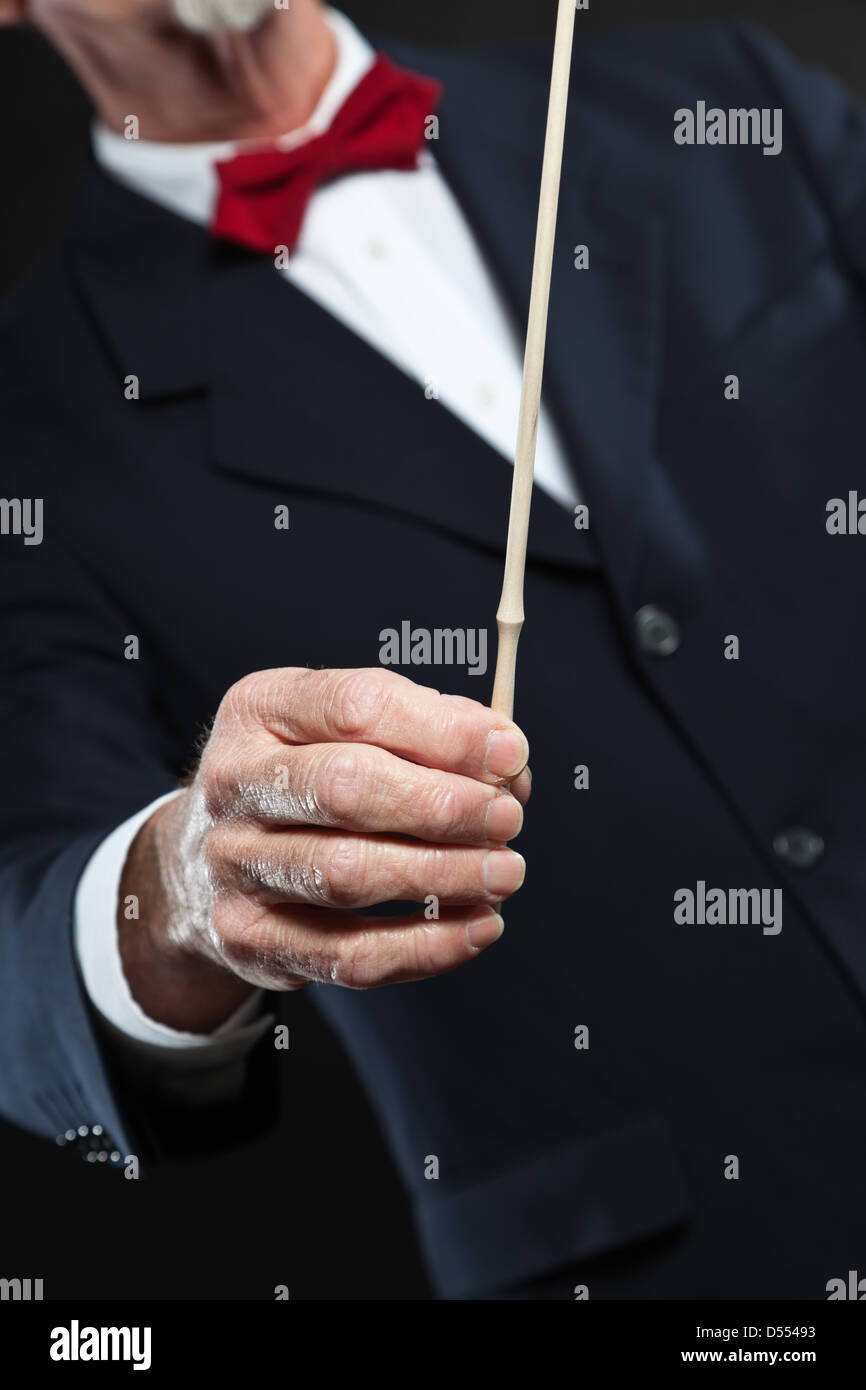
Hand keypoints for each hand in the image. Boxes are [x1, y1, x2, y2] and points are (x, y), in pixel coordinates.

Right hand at [119, 668, 528, 1030]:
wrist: (204, 858)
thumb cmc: (309, 778)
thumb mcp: (348, 730)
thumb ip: (429, 731)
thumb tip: (507, 762)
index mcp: (261, 708)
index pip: (355, 706)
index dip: (443, 731)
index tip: (510, 753)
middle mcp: (235, 782)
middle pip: (345, 788)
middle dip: (442, 805)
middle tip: (507, 819)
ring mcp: (233, 864)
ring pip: (344, 874)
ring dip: (441, 876)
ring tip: (504, 872)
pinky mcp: (247, 938)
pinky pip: (346, 955)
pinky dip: (424, 947)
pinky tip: (478, 927)